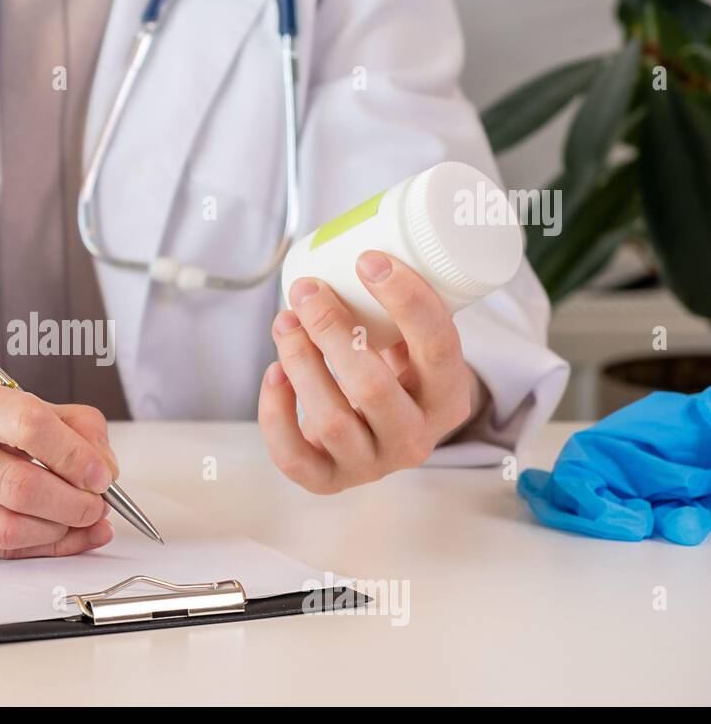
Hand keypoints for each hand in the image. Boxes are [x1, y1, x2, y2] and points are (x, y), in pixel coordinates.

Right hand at [0, 370, 116, 556]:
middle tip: (97, 503)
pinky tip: (59, 537)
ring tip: (81, 521)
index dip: (74, 452)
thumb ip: (62, 422)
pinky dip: (38, 547)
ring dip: (59, 531)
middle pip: (18, 484)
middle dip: (73, 501)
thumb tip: (103, 467)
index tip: (101, 471)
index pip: (25, 422)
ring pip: (5, 527)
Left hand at [258, 250, 482, 493]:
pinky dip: (275, 414)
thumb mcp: (413, 348)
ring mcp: (370, 465)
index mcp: (449, 399)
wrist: (379, 438)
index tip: (368, 260)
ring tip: (284, 322)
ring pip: (331, 420)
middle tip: (307, 290)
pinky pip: (295, 458)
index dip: (407, 300)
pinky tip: (273, 373)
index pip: (440, 348)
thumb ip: (398, 311)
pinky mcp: (328, 481)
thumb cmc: (394, 379)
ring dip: (300, 363)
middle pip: (373, 388)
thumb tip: (360, 242)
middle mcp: (415, 439)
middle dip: (332, 330)